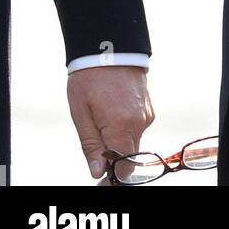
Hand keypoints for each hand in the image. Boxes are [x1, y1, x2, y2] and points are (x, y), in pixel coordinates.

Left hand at [67, 65, 153, 183]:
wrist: (110, 44)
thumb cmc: (90, 77)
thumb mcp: (81, 112)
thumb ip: (91, 145)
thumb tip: (97, 172)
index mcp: (122, 125)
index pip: (124, 167)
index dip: (113, 181)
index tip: (101, 184)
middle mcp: (140, 122)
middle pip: (130, 158)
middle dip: (115, 165)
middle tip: (97, 166)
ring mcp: (146, 114)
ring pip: (133, 143)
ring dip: (119, 145)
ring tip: (99, 128)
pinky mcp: (148, 108)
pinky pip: (136, 129)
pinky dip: (124, 131)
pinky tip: (110, 117)